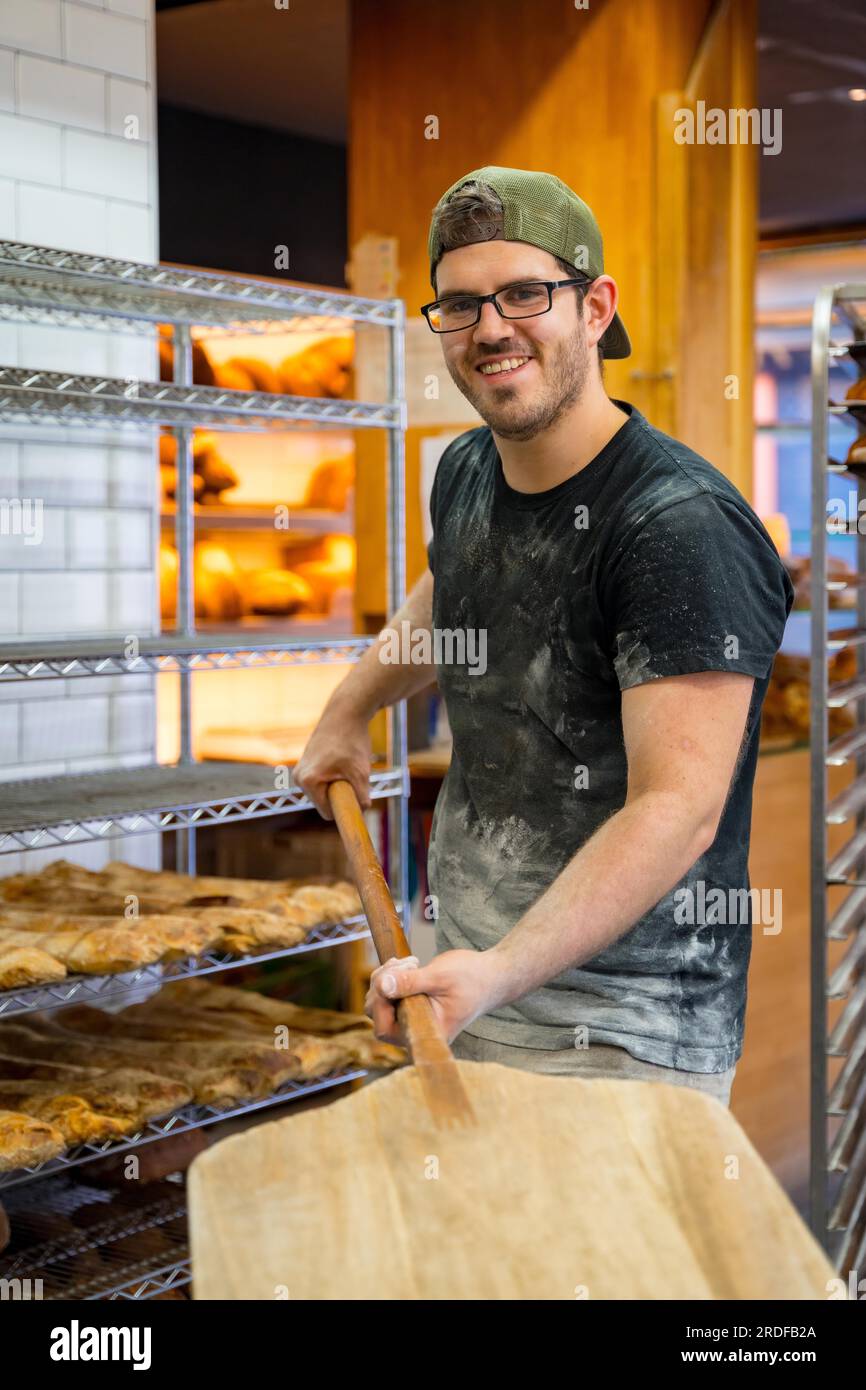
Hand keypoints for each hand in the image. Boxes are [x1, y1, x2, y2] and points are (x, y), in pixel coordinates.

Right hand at [293, 699, 372, 818]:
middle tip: (352, 775)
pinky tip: (341, 760)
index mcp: (308, 781)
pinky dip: (333, 775)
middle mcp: (299, 776)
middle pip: (324, 801)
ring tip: (346, 765)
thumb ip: (361, 796)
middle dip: (340, 794)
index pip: (326, 812)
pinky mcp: (305, 762)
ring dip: (337, 784)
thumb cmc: (352, 740)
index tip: (356, 799)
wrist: (345, 712)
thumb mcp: (361, 772)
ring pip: (323, 790)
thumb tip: (363, 811)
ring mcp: (300, 769)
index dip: (344, 808)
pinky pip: (321, 780)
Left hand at [365, 949, 510, 1045]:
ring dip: (386, 978)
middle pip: (377, 1014)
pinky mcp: (412, 1006)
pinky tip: (408, 965)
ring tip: (408, 963)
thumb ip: (410, 983)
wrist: (491, 976)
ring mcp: (413, 1018)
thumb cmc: (473, 979)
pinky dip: (391, 976)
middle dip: (382, 984)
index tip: (391, 978)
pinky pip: (389, 994)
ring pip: (380, 1001)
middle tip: (404, 964)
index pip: (384, 1029)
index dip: (381, 1003)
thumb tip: (382, 985)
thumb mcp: (440, 977)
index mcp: (427, 1033)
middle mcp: (417, 1031)